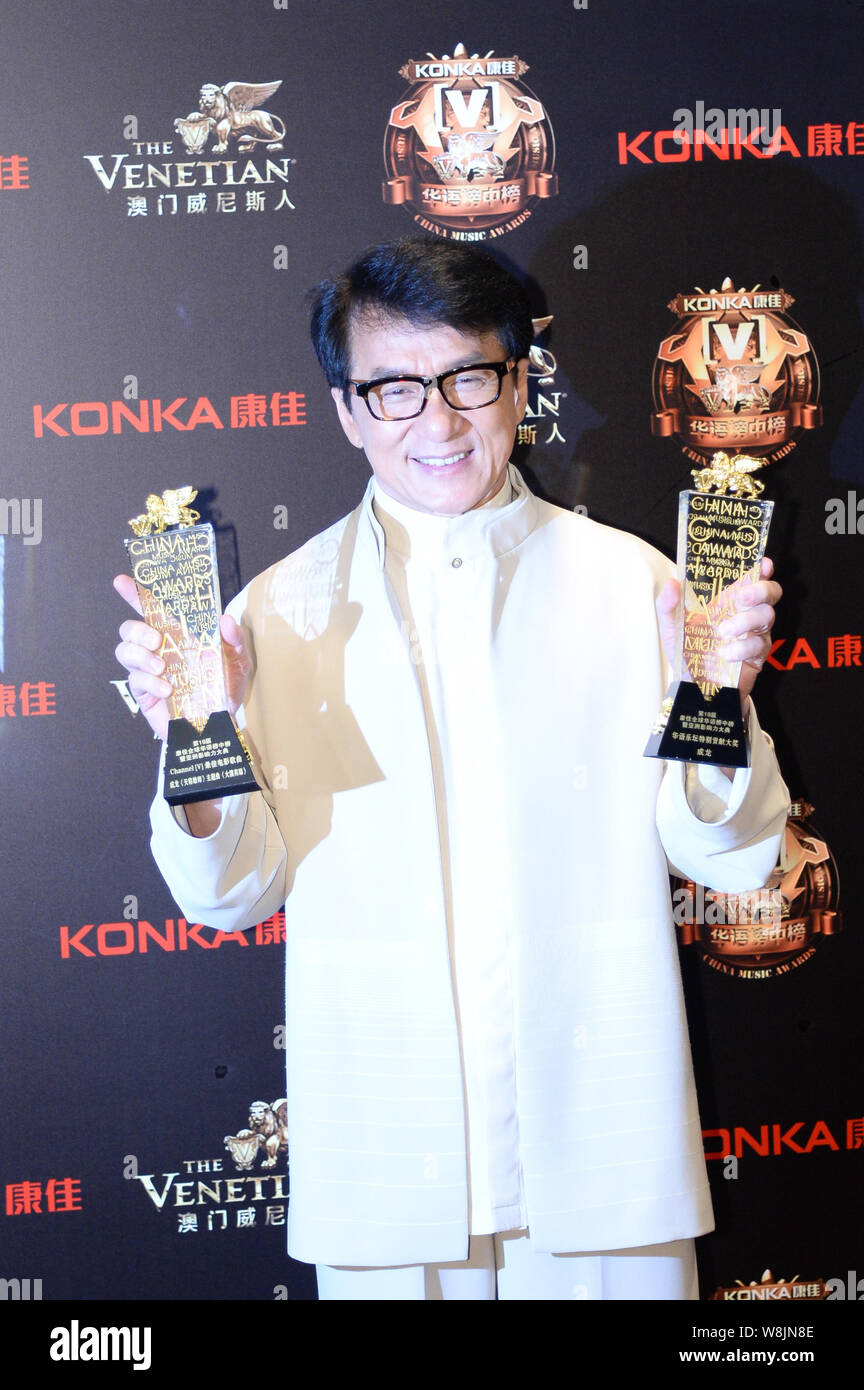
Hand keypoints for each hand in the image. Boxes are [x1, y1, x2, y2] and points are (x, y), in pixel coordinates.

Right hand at [113, 574, 251, 740]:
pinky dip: (150, 681)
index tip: (121, 582)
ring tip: (161, 666)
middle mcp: (158, 649)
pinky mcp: (144, 692)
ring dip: (139, 655)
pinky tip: (168, 689)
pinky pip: (135, 680)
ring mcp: (148, 670)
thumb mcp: (238, 661)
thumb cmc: (226, 686)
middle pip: (128, 628)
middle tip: (157, 641)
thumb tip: (225, 619)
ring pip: (124, 651)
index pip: (152, 610)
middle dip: (137, 630)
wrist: (220, 722)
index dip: (134, 594)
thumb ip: (234, 640)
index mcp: (177, 635)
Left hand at [656, 557, 780, 712]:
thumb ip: (668, 605)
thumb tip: (673, 582)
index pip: (752, 577)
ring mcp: (755, 633)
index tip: (765, 564)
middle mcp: (746, 612)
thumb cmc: (688, 650)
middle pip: (771, 592)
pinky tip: (725, 653)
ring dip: (745, 621)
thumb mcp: (671, 626)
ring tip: (722, 632)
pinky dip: (741, 648)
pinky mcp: (758, 655)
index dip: (763, 568)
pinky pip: (759, 645)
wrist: (694, 686)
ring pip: (767, 616)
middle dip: (761, 590)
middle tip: (740, 597)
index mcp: (728, 600)